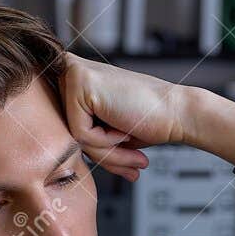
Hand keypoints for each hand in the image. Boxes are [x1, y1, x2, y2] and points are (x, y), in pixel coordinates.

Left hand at [58, 53, 234, 175]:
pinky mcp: (80, 82)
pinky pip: (80, 133)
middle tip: (133, 165)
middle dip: (100, 154)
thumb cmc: (149, 122)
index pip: (65, 128)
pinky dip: (105, 143)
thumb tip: (55, 160)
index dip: (96, 152)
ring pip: (72, 135)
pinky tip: (125, 132)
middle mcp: (71, 70)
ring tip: (134, 156)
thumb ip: (81, 137)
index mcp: (76, 78)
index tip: (124, 163)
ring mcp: (74, 72)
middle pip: (67, 131)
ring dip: (105, 153)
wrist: (179, 114)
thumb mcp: (107, 132)